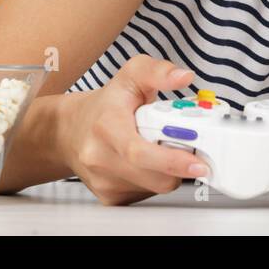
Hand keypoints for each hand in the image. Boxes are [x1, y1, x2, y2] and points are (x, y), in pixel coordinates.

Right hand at [59, 57, 207, 205]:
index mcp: (106, 126)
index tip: (198, 163)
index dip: (173, 160)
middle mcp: (100, 157)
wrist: (70, 130)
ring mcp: (103, 181)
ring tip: (161, 148)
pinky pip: (147, 195)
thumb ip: (159, 72)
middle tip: (188, 147)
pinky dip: (156, 180)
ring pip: (155, 188)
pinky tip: (149, 164)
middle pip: (155, 177)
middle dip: (179, 165)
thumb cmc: (105, 104)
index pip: (139, 152)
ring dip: (169, 173)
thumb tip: (184, 77)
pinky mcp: (109, 197)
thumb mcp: (131, 75)